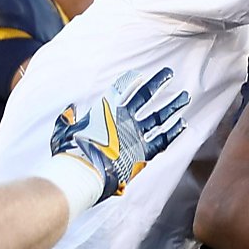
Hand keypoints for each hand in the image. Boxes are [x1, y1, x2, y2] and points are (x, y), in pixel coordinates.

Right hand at [51, 66, 190, 202]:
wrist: (83, 174)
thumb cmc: (70, 154)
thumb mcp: (64, 132)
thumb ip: (68, 119)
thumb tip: (71, 110)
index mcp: (105, 110)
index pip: (121, 88)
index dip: (131, 80)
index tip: (139, 75)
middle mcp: (124, 119)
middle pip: (145, 96)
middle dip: (158, 83)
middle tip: (169, 73)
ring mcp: (136, 135)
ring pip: (160, 116)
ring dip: (173, 106)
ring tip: (185, 97)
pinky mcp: (144, 153)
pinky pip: (163, 140)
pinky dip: (173, 132)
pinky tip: (183, 124)